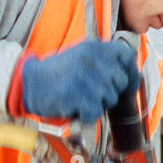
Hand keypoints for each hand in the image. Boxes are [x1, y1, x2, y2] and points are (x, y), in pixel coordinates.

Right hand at [20, 38, 139, 125]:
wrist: (30, 84)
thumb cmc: (57, 73)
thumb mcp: (81, 56)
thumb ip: (104, 61)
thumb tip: (130, 73)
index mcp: (94, 47)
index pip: (126, 56)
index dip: (131, 72)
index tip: (129, 84)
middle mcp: (93, 59)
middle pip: (121, 83)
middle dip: (110, 92)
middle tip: (90, 92)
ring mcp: (87, 77)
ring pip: (110, 100)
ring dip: (97, 105)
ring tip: (78, 97)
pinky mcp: (80, 96)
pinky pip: (95, 113)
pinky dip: (85, 116)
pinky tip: (73, 107)